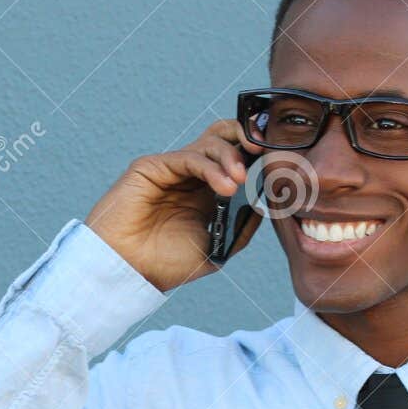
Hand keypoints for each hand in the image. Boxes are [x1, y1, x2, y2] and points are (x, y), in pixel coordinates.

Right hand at [85, 119, 262, 292]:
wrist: (128, 271)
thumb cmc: (165, 264)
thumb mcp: (216, 250)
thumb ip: (240, 229)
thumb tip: (263, 206)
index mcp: (205, 190)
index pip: (235, 156)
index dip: (255, 152)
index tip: (278, 159)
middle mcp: (190, 174)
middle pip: (223, 136)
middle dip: (247, 137)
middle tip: (264, 149)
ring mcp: (171, 168)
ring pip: (209, 143)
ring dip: (230, 158)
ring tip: (238, 183)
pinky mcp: (152, 166)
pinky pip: (188, 156)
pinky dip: (211, 167)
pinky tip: (224, 187)